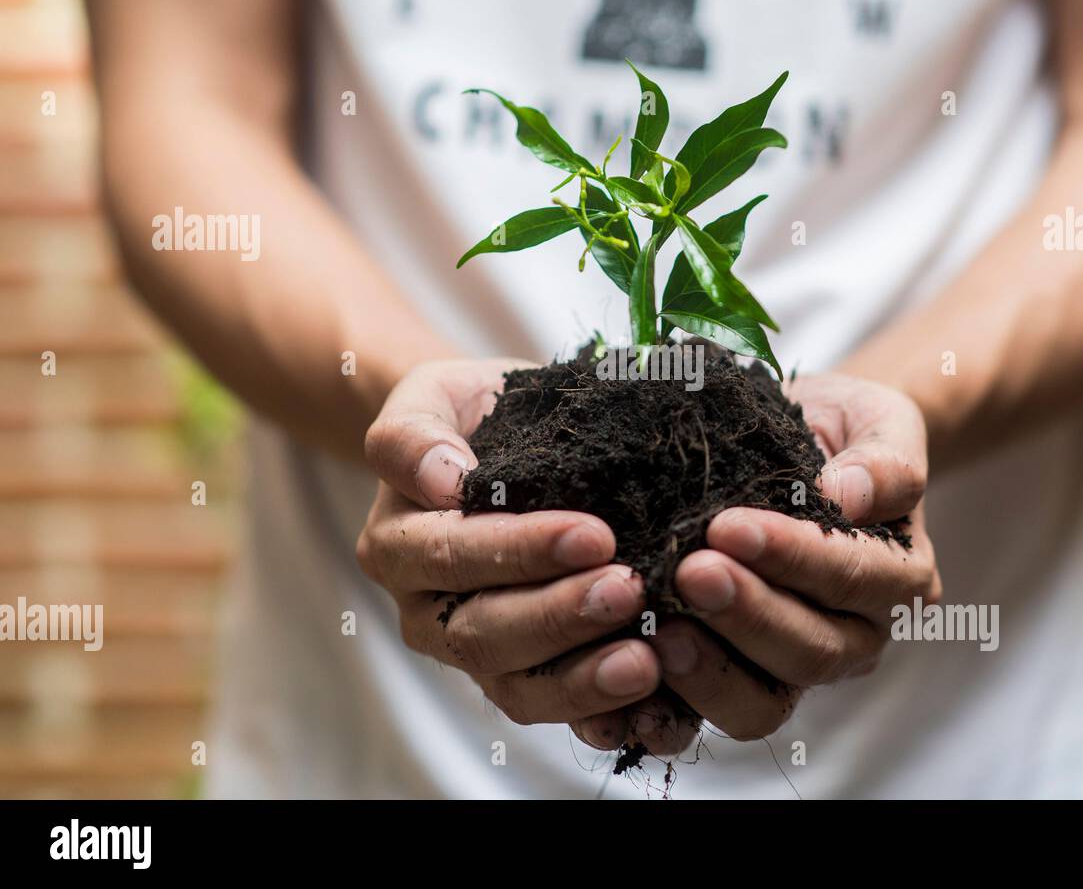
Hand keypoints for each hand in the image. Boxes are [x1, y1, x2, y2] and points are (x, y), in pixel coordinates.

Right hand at [356, 360, 661, 730]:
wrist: (496, 444)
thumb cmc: (471, 416)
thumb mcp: (431, 398)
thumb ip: (414, 435)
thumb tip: (442, 480)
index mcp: (398, 547)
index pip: (454, 555)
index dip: (521, 552)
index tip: (594, 534)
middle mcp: (427, 612)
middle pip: (485, 633)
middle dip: (560, 616)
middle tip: (629, 589)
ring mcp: (474, 653)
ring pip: (517, 687)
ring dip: (583, 679)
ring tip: (647, 659)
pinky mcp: (522, 679)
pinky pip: (556, 712)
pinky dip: (602, 716)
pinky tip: (652, 703)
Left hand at [572, 373, 939, 750]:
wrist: (806, 444)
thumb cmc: (841, 432)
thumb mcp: (877, 423)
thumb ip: (884, 461)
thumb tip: (852, 495)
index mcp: (898, 577)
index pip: (851, 578)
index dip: (792, 557)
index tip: (728, 526)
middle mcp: (856, 636)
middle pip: (811, 651)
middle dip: (747, 615)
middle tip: (688, 572)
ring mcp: (798, 669)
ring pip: (765, 702)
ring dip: (711, 671)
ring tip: (660, 631)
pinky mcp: (743, 684)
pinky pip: (713, 716)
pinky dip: (674, 708)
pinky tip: (635, 678)